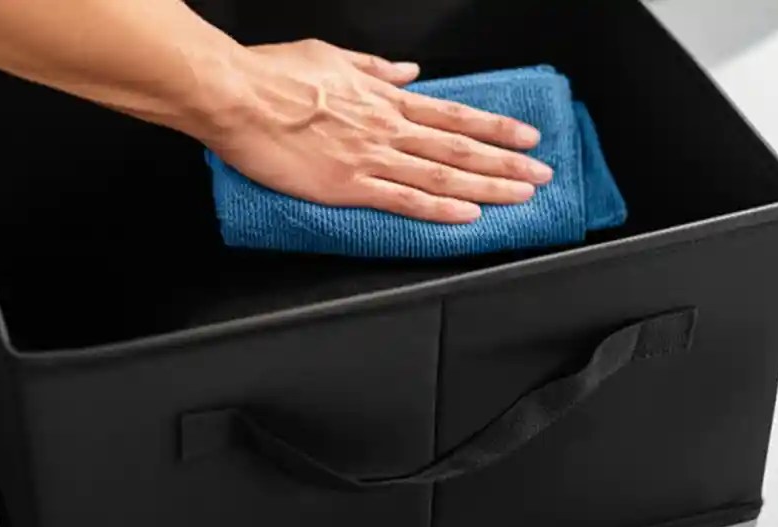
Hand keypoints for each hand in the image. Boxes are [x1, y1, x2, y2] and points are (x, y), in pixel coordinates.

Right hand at [198, 39, 553, 222]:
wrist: (236, 96)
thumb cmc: (274, 74)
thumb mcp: (333, 56)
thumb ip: (375, 68)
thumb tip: (408, 71)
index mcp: (384, 99)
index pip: (454, 116)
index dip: (495, 129)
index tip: (525, 137)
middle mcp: (387, 129)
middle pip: (460, 149)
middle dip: (507, 163)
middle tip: (541, 174)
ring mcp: (371, 159)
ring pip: (442, 176)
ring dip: (488, 188)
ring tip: (521, 197)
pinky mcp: (348, 187)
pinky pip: (403, 201)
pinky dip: (440, 211)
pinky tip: (469, 217)